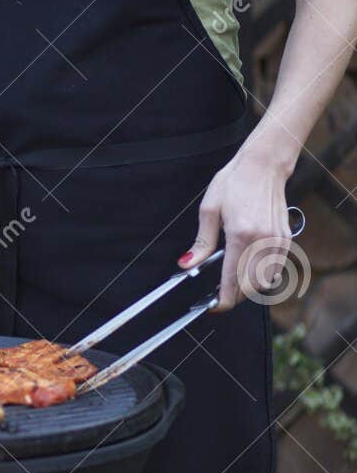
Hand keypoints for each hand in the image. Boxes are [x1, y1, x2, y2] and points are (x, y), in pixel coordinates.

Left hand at [177, 154, 290, 310]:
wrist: (263, 165)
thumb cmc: (234, 183)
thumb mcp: (209, 209)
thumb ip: (201, 242)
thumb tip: (187, 265)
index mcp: (241, 235)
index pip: (232, 280)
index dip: (222, 300)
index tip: (212, 307)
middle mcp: (262, 241)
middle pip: (249, 287)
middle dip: (233, 296)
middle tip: (218, 294)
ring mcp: (277, 241)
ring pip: (264, 282)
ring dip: (247, 288)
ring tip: (231, 282)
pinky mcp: (285, 239)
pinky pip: (275, 269)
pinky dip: (262, 276)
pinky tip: (248, 269)